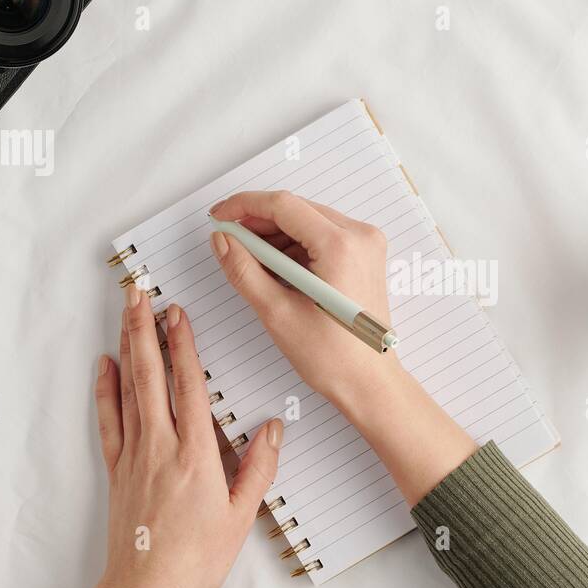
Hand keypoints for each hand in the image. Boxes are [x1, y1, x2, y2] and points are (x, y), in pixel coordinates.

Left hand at [63, 284, 282, 587]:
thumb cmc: (196, 561)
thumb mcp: (241, 517)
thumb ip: (258, 468)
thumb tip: (273, 427)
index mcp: (196, 456)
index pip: (189, 386)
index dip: (183, 345)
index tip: (178, 311)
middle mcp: (160, 448)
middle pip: (150, 375)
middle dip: (144, 328)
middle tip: (139, 291)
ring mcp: (134, 457)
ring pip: (128, 389)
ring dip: (126, 347)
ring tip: (126, 313)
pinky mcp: (117, 472)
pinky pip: (109, 421)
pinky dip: (106, 389)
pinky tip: (105, 366)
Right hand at [210, 190, 475, 504]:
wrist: (368, 382)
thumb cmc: (332, 357)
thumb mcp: (277, 313)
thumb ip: (244, 270)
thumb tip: (222, 240)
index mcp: (341, 246)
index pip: (283, 205)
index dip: (244, 206)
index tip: (219, 216)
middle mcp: (360, 236)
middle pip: (296, 209)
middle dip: (257, 222)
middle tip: (227, 239)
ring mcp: (366, 244)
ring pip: (307, 221)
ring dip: (275, 235)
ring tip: (249, 261)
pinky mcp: (364, 255)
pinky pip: (322, 236)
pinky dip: (295, 246)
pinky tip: (275, 269)